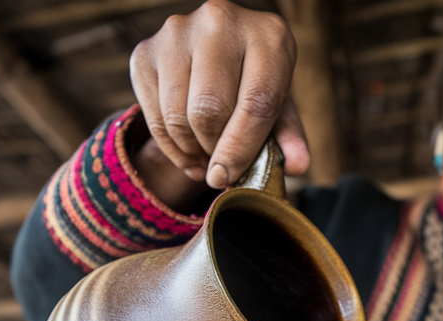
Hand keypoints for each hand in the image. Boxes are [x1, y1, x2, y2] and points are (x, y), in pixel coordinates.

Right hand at [130, 0, 310, 190]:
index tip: (228, 176)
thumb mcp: (278, 105)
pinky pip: (153, 117)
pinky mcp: (145, 52)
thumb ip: (288, 136)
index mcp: (267, 35)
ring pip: (177, 116)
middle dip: (214, 149)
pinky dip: (170, 147)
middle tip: (220, 164)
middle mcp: (220, 22)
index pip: (255, 102)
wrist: (216, 53)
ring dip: (192, 150)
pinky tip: (187, 150)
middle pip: (209, 110)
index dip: (242, 149)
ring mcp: (177, 33)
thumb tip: (297, 165)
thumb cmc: (254, 82)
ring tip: (206, 156)